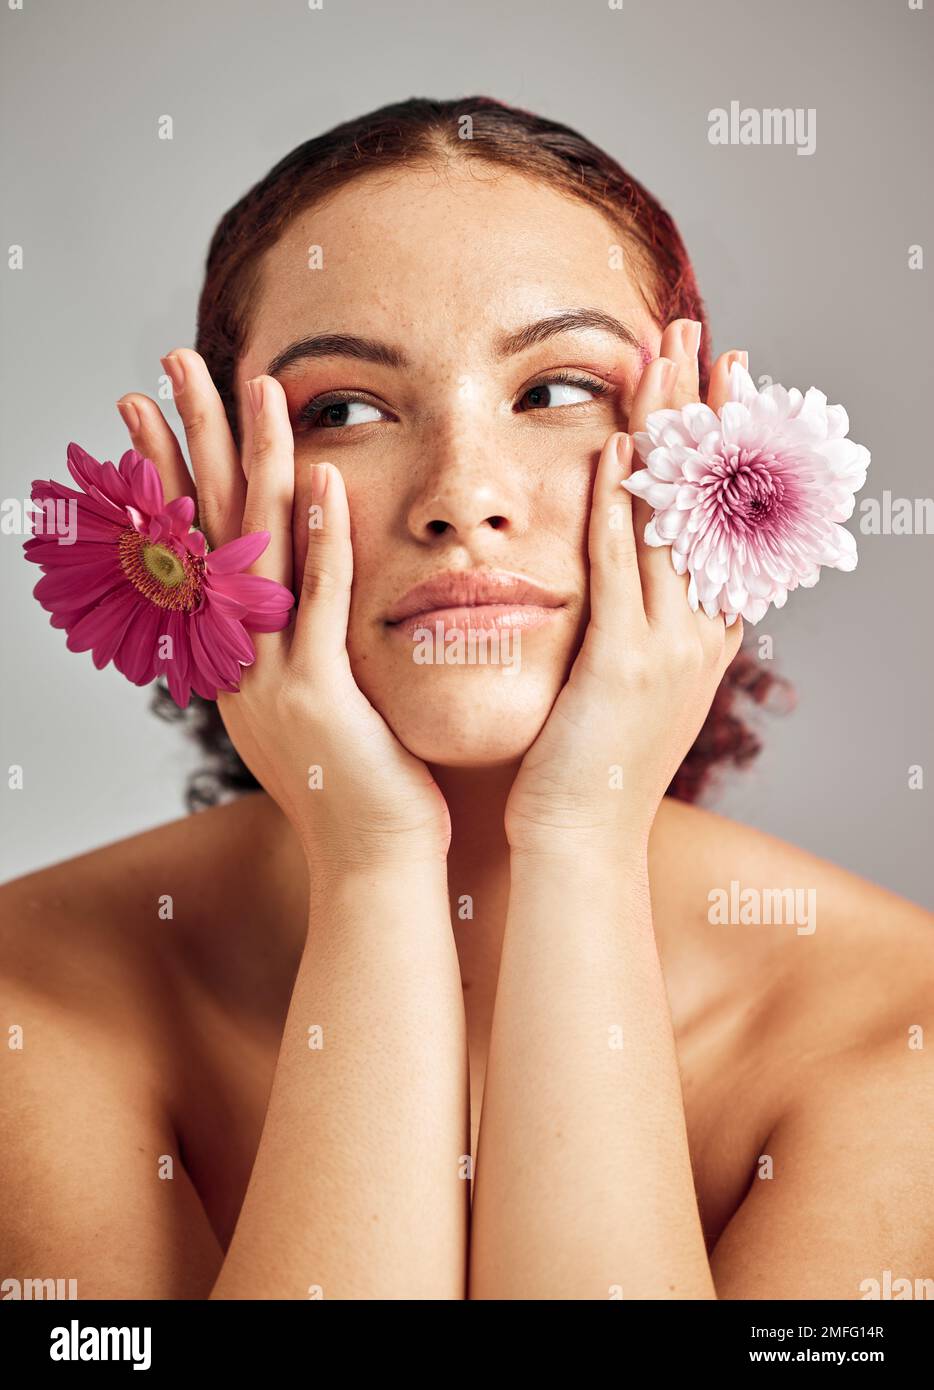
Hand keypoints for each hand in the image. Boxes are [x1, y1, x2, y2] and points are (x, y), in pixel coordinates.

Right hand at [117, 351, 451, 871]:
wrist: (372, 865)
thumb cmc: (362, 786)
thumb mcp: (320, 703)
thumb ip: (304, 643)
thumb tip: (301, 594)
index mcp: (233, 656)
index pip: (196, 544)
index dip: (175, 472)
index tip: (158, 407)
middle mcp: (235, 659)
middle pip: (207, 528)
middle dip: (191, 440)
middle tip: (173, 363)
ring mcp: (269, 678)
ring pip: (256, 551)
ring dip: (259, 464)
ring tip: (259, 386)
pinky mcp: (317, 696)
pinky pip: (317, 604)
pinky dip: (319, 540)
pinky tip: (322, 479)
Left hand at [503, 320, 745, 857]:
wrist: (581, 839)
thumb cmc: (590, 764)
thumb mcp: (629, 685)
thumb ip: (638, 624)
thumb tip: (633, 574)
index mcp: (703, 635)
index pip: (728, 517)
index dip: (730, 445)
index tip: (726, 379)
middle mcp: (701, 633)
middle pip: (715, 498)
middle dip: (709, 415)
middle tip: (704, 337)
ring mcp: (669, 648)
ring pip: (676, 517)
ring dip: (671, 432)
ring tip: (666, 359)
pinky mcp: (623, 664)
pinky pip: (623, 567)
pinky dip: (622, 504)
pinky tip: (618, 447)